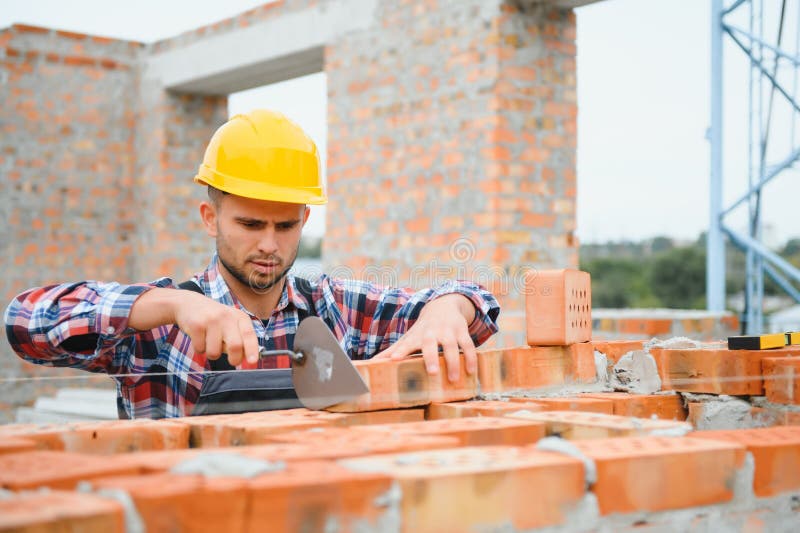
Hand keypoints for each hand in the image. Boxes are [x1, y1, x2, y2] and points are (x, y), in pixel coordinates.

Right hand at [130, 288, 259, 365]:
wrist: (185, 303)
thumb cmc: (211, 319)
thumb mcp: (227, 323)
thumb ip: (239, 339)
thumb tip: (251, 360)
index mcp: (238, 316)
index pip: (250, 335)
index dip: (252, 351)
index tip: (251, 363)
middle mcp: (227, 316)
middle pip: (234, 347)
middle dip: (232, 358)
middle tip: (230, 359)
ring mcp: (212, 320)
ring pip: (215, 352)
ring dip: (211, 353)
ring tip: (208, 341)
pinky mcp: (196, 325)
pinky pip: (201, 349)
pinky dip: (199, 349)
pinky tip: (197, 337)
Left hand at [374, 294, 476, 381]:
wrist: (443, 306)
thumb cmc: (423, 329)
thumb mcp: (409, 337)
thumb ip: (394, 350)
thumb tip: (372, 363)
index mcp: (417, 336)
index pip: (406, 343)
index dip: (400, 351)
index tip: (394, 360)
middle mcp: (432, 333)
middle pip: (431, 344)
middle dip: (431, 358)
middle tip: (432, 373)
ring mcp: (448, 331)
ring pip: (452, 346)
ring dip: (454, 362)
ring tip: (454, 379)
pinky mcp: (462, 331)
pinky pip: (468, 345)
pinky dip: (471, 358)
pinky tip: (472, 372)